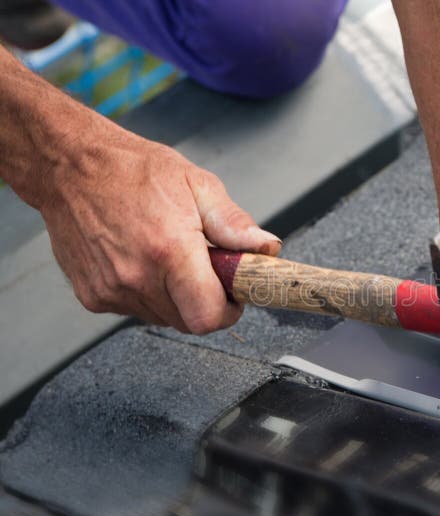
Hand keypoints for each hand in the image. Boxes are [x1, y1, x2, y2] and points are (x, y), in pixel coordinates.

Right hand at [36, 125, 280, 333]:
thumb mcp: (197, 185)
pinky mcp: (93, 297)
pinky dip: (147, 293)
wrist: (69, 166)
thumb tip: (267, 248)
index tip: (232, 295)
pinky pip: (135, 309)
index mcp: (169, 250)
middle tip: (202, 267)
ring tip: (168, 256)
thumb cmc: (133, 170)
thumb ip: (234, 224)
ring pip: (163, 317)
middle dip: (205, 301)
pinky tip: (141, 260)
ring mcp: (111, 290)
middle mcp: (136, 277)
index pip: (208, 317)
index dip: (228, 311)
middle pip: (189, 321)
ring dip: (176, 297)